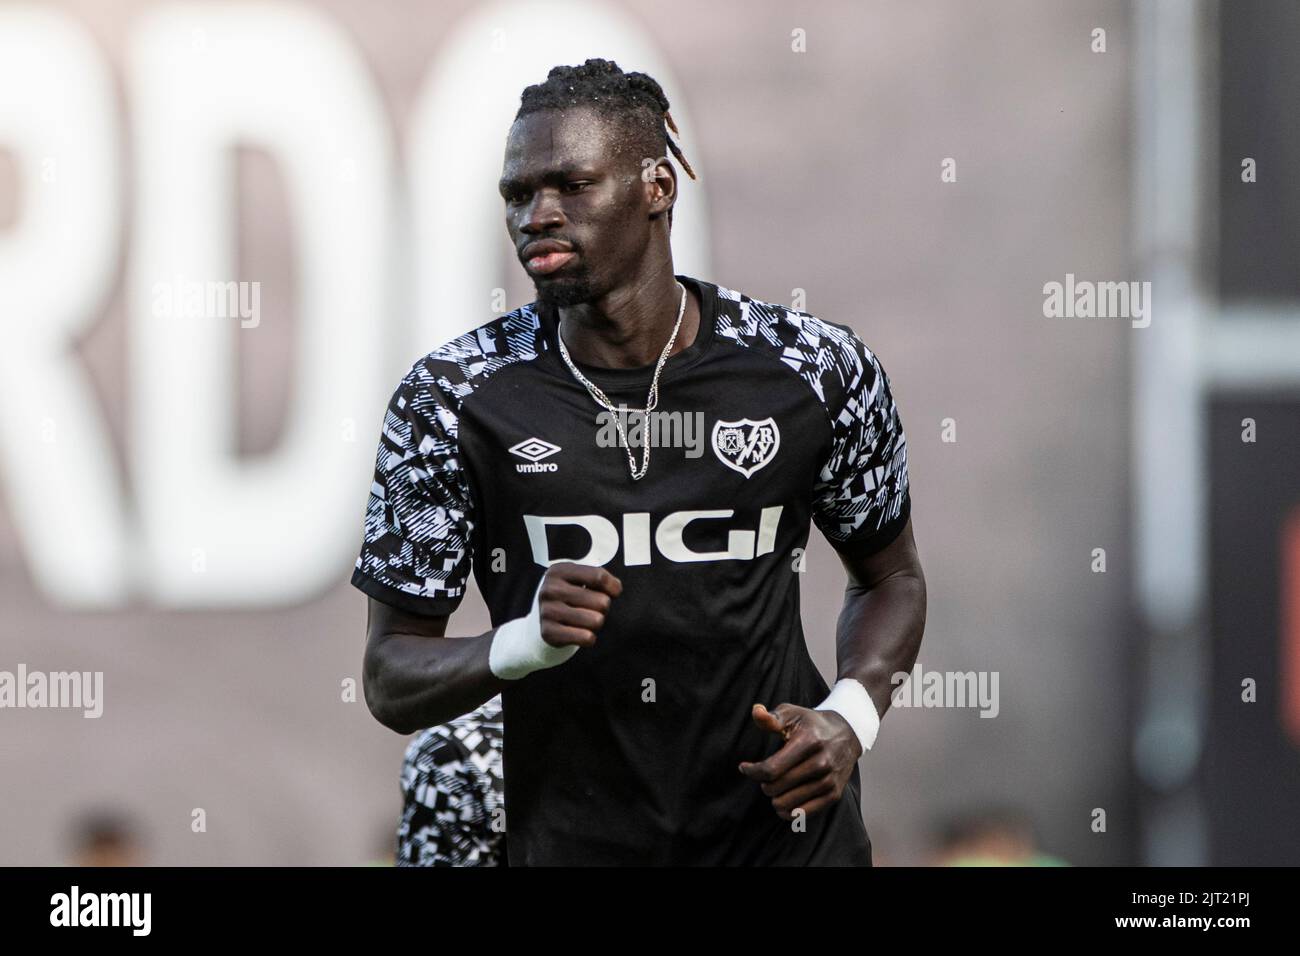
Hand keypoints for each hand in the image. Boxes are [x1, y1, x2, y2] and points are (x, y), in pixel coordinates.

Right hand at [538, 561, 622, 649]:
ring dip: (597, 623)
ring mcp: (547, 611)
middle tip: (591, 608)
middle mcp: (550, 589)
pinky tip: (580, 633)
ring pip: (596, 621)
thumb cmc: (569, 596)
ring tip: (585, 620)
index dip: (613, 587)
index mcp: (559, 571)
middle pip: (602, 601)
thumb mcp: (579, 579)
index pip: (599, 577)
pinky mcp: (548, 633)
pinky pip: (587, 638)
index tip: (614, 592)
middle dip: (603, 608)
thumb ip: (600, 578)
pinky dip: (589, 638)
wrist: (541, 621)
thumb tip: (616, 588)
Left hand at [738, 702, 862, 819]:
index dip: (752, 771)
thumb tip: (756, 711)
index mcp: (808, 742)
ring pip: (787, 803)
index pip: (771, 769)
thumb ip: (771, 717)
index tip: (744, 767)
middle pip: (776, 787)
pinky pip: (803, 814)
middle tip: (764, 776)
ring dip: (774, 798)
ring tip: (774, 787)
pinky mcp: (834, 794)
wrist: (848, 733)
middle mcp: (821, 763)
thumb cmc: (811, 723)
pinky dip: (788, 812)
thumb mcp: (792, 713)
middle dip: (763, 783)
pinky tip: (783, 802)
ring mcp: (829, 781)